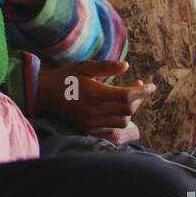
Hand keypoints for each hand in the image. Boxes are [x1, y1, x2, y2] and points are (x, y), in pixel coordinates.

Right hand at [36, 60, 155, 131]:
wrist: (44, 94)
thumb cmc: (65, 77)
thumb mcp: (84, 66)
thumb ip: (106, 67)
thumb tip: (126, 66)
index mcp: (94, 93)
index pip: (127, 96)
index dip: (143, 91)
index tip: (151, 86)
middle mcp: (94, 110)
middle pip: (127, 110)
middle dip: (138, 99)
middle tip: (138, 87)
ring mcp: (91, 122)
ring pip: (122, 122)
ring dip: (130, 111)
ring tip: (128, 99)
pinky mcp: (87, 129)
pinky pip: (111, 130)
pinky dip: (119, 121)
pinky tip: (117, 111)